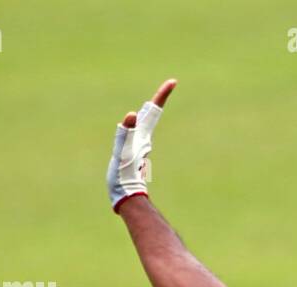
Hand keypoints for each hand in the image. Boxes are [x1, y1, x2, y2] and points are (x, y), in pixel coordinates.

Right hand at [107, 79, 176, 212]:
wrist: (126, 194)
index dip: (162, 95)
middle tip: (168, 86)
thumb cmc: (125, 174)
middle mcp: (143, 138)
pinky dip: (138, 124)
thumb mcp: (124, 151)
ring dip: (150, 110)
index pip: (153, 110)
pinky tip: (137, 123)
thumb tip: (132, 114)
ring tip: (155, 100)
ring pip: (145, 124)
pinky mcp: (132, 153)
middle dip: (159, 99)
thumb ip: (126, 132)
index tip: (173, 81)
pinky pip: (136, 134)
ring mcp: (138, 146)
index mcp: (143, 134)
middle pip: (151, 114)